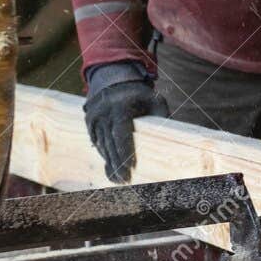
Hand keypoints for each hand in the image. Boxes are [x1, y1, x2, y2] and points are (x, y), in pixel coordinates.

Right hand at [84, 68, 168, 183]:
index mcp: (119, 107)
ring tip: (119, 179)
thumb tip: (171, 135)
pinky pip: (97, 142)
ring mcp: (93, 118)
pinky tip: (111, 168)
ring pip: (102, 144)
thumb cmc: (140, 93)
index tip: (130, 167)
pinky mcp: (89, 123)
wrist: (113, 80)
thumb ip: (162, 115)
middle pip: (110, 143)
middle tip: (125, 180)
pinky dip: (104, 154)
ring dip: (110, 162)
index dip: (125, 151)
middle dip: (118, 163)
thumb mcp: (155, 99)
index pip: (121, 133)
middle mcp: (103, 113)